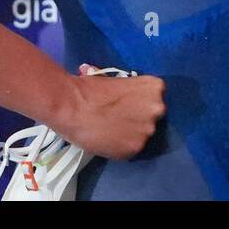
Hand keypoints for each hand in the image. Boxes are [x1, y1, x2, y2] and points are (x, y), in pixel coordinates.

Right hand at [50, 62, 165, 159]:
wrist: (72, 107)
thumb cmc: (88, 88)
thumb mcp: (110, 79)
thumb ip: (120, 85)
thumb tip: (108, 80)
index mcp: (153, 87)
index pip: (155, 96)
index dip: (141, 101)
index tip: (129, 103)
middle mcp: (156, 108)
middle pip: (153, 115)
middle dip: (139, 117)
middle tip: (120, 117)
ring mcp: (147, 130)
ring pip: (143, 134)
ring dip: (131, 133)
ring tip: (111, 129)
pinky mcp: (135, 148)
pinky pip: (131, 148)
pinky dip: (122, 146)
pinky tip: (108, 139)